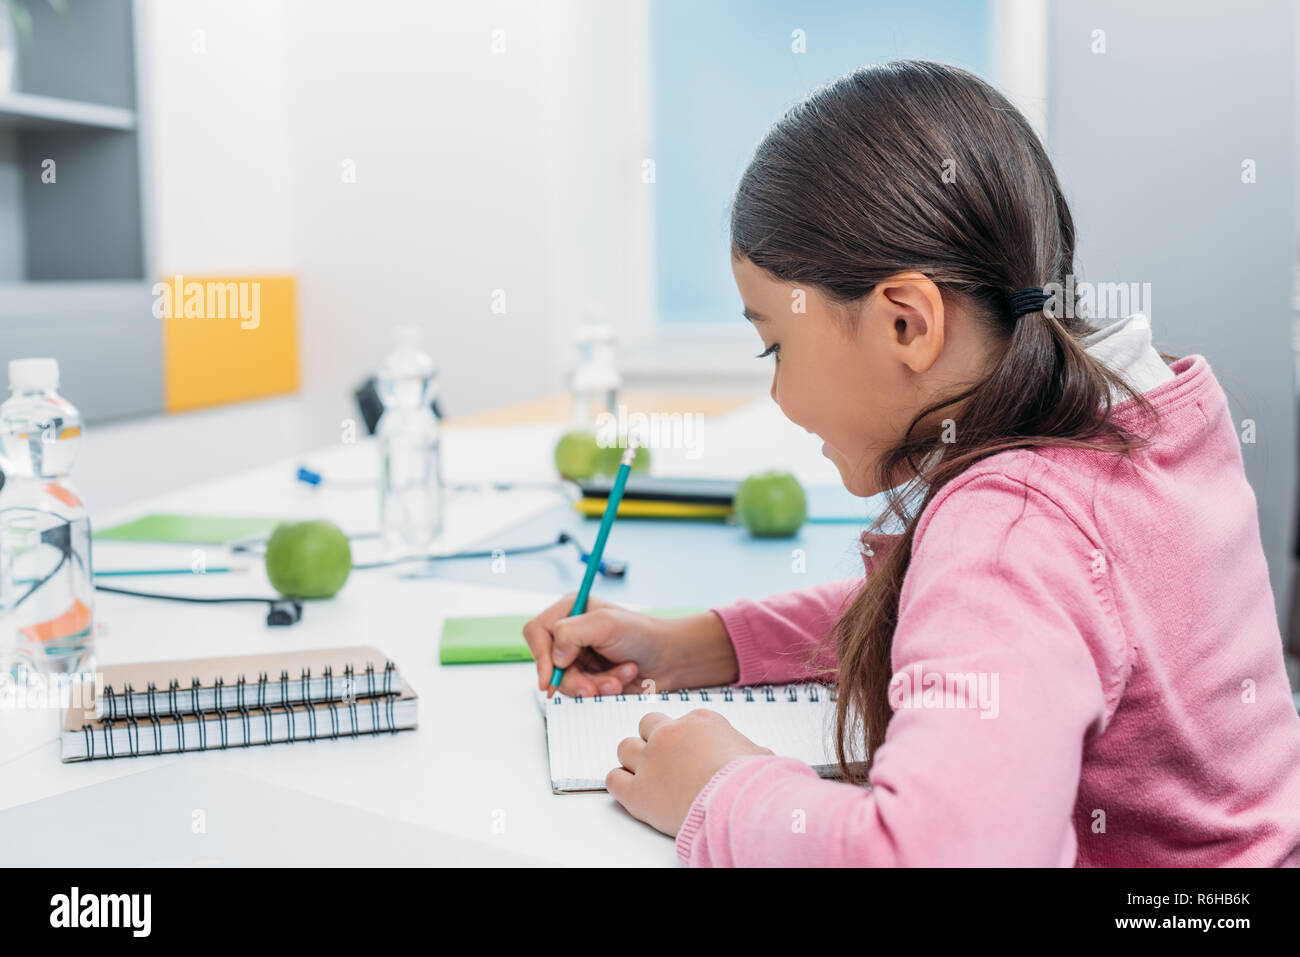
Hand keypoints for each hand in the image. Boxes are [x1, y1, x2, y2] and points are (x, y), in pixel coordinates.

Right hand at [522, 593, 738, 696]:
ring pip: (565, 682)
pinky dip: (601, 691)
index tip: (550, 678)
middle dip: (574, 679)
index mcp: (570, 610)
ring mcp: (579, 657)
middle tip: (594, 687)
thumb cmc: (644, 635)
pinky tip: (621, 681)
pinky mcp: (589, 677)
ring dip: (593, 686)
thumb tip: (555, 658)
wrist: (670, 660)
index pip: (537, 632)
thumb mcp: (607, 625)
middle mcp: (570, 634)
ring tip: (618, 680)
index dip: (541, 655)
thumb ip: (572, 633)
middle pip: (549, 663)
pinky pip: (581, 692)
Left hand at [606, 710, 772, 835]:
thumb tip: (758, 756)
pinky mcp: (637, 791)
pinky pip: (614, 779)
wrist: (736, 802)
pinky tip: (630, 790)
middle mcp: (670, 734)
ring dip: (632, 758)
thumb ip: (750, 750)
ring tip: (645, 773)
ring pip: (625, 747)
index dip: (686, 737)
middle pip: (648, 725)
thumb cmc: (751, 780)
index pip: (684, 720)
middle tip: (664, 760)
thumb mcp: (759, 755)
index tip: (692, 751)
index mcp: (700, 721)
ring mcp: (650, 760)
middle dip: (653, 739)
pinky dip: (619, 783)